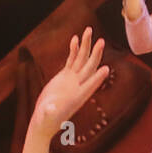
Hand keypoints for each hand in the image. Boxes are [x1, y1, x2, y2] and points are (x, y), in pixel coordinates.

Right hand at [29, 26, 109, 141]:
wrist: (45, 119)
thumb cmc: (46, 121)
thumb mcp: (47, 116)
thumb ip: (49, 111)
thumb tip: (50, 108)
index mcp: (77, 97)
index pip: (90, 86)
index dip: (97, 78)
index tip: (106, 69)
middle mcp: (78, 86)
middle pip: (89, 68)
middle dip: (95, 54)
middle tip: (102, 41)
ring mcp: (73, 79)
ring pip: (82, 59)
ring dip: (86, 46)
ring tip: (89, 31)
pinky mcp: (65, 76)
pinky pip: (72, 60)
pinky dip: (74, 50)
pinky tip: (76, 39)